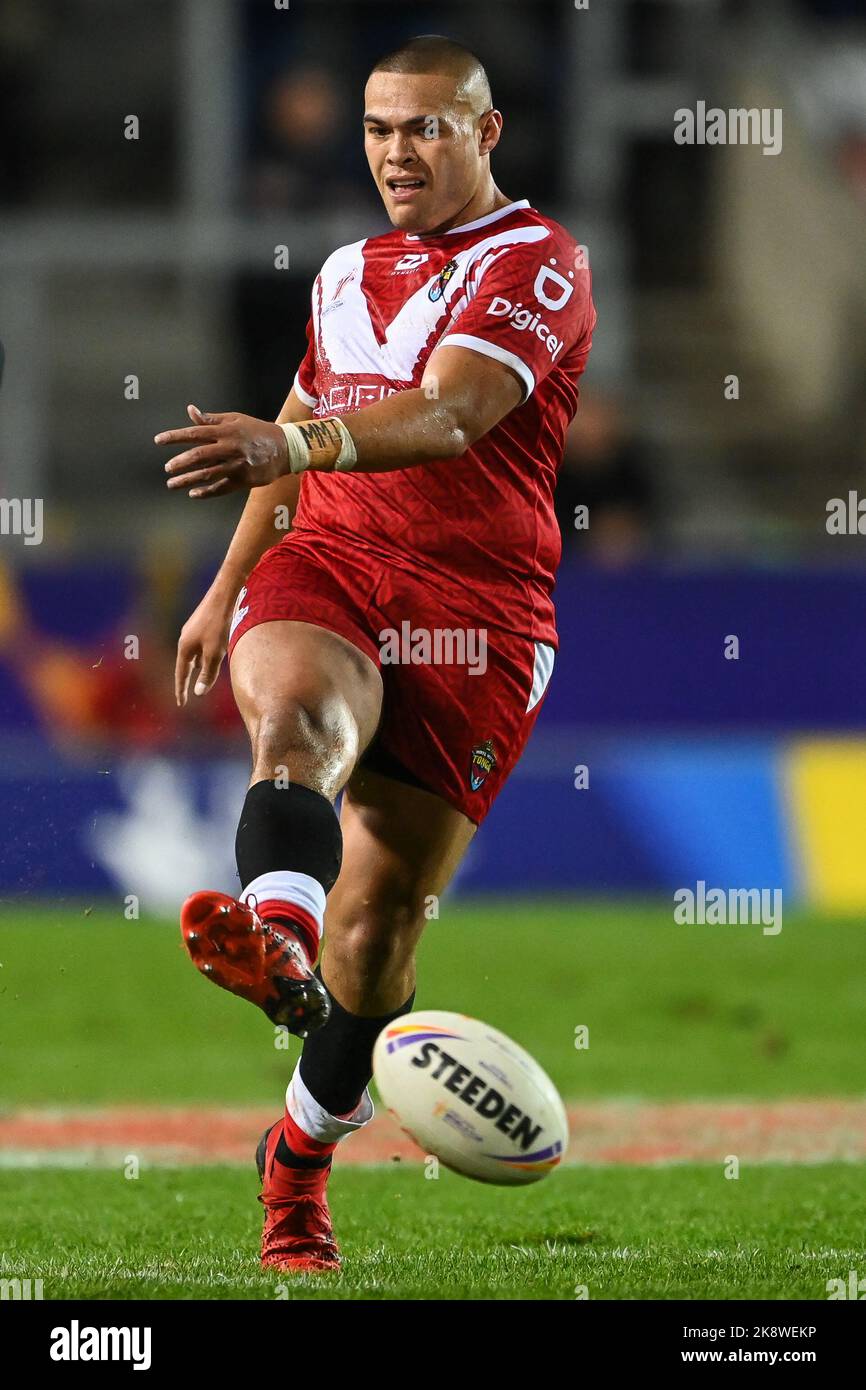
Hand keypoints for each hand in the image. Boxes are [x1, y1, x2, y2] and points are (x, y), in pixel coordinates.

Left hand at [156, 404, 288, 497]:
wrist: (285, 448)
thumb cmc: (256, 431)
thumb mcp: (235, 420)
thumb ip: (211, 419)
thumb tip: (190, 411)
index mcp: (226, 431)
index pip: (195, 433)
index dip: (175, 437)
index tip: (159, 441)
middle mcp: (230, 447)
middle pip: (199, 455)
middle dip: (180, 463)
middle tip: (167, 468)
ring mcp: (237, 465)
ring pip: (207, 474)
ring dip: (187, 480)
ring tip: (172, 484)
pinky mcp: (244, 479)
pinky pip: (221, 488)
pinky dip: (206, 492)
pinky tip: (193, 494)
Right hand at [175, 580, 237, 704]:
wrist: (224, 594)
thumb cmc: (219, 625)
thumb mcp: (214, 653)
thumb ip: (207, 673)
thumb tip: (198, 692)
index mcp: (184, 647)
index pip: (181, 674)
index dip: (181, 690)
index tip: (181, 704)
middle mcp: (185, 638)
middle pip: (186, 664)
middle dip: (188, 679)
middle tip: (187, 694)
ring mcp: (192, 630)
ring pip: (195, 654)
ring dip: (199, 666)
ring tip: (204, 677)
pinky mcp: (202, 623)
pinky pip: (201, 645)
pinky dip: (206, 654)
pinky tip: (215, 654)